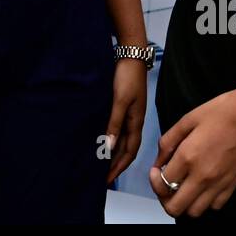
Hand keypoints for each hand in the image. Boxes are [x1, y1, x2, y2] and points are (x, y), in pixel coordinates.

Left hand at [105, 58, 146, 183]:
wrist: (130, 55)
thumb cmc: (126, 77)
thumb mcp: (120, 101)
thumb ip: (115, 123)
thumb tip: (110, 147)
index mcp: (136, 122)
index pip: (129, 152)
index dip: (119, 166)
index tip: (107, 180)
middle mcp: (134, 121)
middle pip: (126, 148)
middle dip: (115, 163)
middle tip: (101, 176)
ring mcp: (129, 113)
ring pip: (122, 139)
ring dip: (113, 151)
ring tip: (100, 162)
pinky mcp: (122, 105)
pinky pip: (117, 128)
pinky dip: (111, 137)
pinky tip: (101, 139)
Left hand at [149, 85, 235, 218]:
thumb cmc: (221, 111)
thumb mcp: (188, 119)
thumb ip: (168, 141)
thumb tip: (159, 161)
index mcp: (188, 157)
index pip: (162, 184)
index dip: (154, 178)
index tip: (157, 169)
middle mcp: (202, 176)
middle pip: (175, 207)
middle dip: (164, 198)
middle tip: (165, 184)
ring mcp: (219, 184)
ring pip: (194, 212)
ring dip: (184, 203)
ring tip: (183, 187)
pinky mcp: (234, 186)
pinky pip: (215, 206)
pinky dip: (205, 201)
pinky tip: (203, 187)